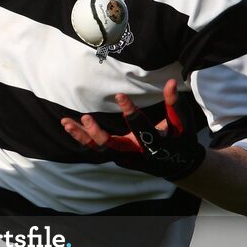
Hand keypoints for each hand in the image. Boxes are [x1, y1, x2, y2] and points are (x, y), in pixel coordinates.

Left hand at [60, 79, 204, 179]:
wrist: (177, 165)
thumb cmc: (180, 139)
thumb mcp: (181, 123)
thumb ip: (173, 104)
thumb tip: (171, 82)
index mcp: (153, 144)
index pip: (139, 126)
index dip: (129, 110)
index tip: (119, 95)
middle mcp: (136, 153)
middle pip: (112, 146)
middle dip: (97, 134)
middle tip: (85, 117)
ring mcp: (125, 157)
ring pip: (99, 149)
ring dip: (81, 136)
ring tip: (65, 122)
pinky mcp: (118, 156)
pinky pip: (96, 148)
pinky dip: (82, 137)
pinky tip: (69, 126)